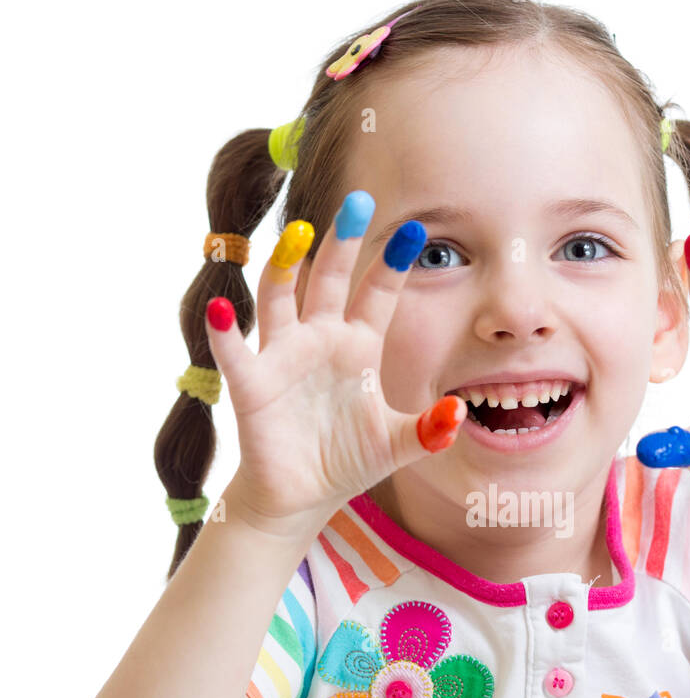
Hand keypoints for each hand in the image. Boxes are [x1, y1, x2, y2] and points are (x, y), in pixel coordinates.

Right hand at [204, 192, 465, 536]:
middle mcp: (320, 339)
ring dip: (284, 265)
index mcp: (358, 346)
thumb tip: (457, 412)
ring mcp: (283, 357)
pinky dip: (224, 330)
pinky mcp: (252, 385)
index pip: (377, 294)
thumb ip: (429, 429)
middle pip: (329, 279)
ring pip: (280, 298)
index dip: (393, 263)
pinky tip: (224, 308)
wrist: (302, 497)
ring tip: (296, 234)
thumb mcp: (397, 445)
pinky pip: (234, 352)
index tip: (413, 227)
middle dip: (341, 241)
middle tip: (357, 200)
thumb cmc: (348, 461)